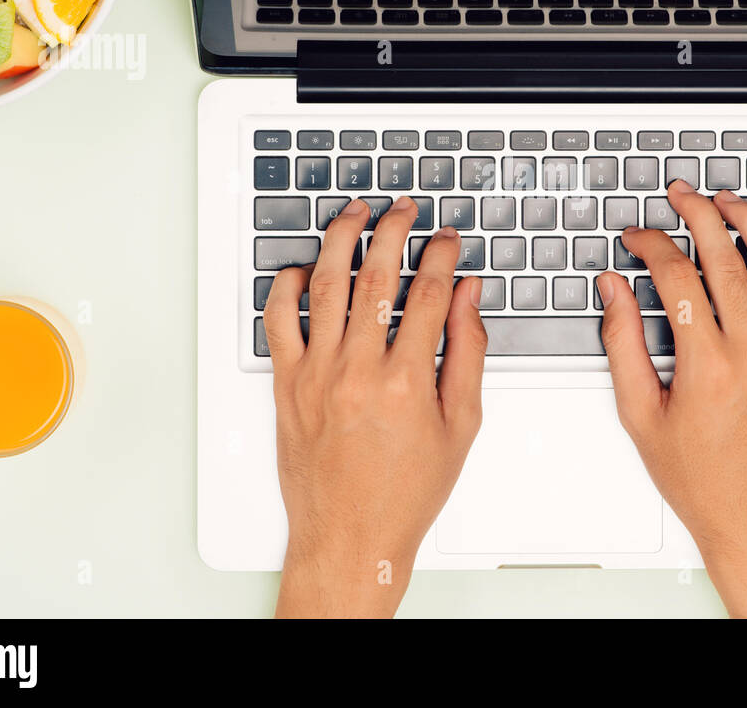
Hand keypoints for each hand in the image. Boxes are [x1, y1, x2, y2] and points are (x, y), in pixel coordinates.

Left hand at [264, 196, 487, 617]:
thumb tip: (466, 298)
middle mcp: (358, 371)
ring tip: (353, 214)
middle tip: (404, 210)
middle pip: (377, 276)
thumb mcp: (461, 425)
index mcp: (407, 382)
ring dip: (341, 240)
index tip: (448, 239)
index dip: (442, 256)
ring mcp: (316, 375)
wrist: (350, 537)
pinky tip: (303, 268)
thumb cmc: (405, 492)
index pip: (429, 293)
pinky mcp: (286, 386)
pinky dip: (287, 287)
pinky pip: (278, 321)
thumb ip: (467, 353)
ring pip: (326, 286)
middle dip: (394, 231)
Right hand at [596, 182, 746, 617]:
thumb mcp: (643, 418)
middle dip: (697, 214)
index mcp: (707, 365)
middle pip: (726, 257)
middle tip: (679, 195)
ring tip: (728, 203)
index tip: (637, 237)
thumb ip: (623, 346)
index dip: (651, 245)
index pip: (675, 278)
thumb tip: (614, 293)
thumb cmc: (705, 485)